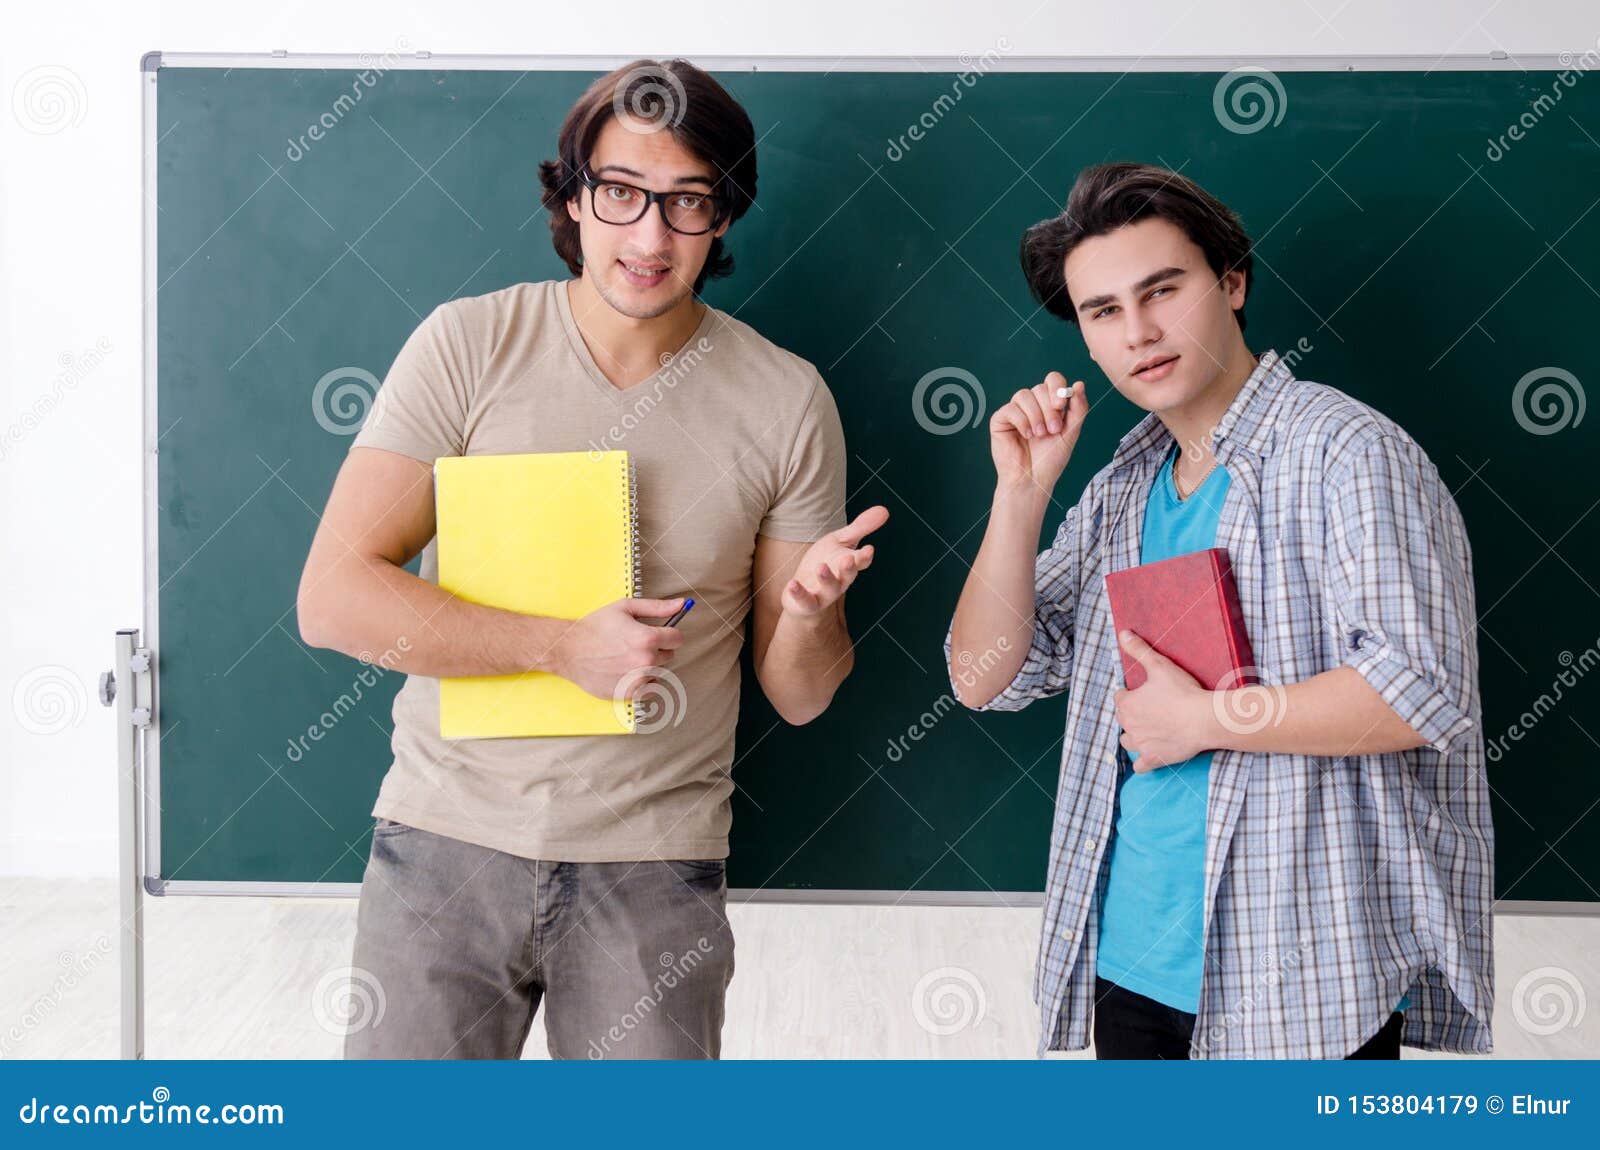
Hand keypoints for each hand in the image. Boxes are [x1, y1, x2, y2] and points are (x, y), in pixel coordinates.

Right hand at [547, 596, 685, 700]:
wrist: (569, 650)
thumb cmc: (595, 626)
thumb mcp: (625, 608)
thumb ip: (657, 607)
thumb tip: (682, 604)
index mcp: (647, 638)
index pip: (678, 639)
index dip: (669, 634)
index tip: (659, 633)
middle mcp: (646, 661)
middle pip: (669, 656)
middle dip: (658, 649)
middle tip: (636, 644)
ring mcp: (638, 679)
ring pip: (659, 672)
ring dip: (651, 666)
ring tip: (629, 657)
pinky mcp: (629, 693)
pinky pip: (651, 689)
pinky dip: (644, 682)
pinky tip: (629, 672)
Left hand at [782, 505, 889, 616]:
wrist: (805, 592)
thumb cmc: (826, 561)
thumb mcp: (841, 540)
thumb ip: (861, 527)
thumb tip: (885, 510)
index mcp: (849, 564)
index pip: (860, 561)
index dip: (864, 557)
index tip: (869, 549)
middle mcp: (840, 580)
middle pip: (847, 576)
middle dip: (849, 568)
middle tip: (849, 559)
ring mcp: (824, 593)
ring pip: (829, 589)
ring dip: (826, 579)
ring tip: (821, 567)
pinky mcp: (807, 603)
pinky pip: (804, 600)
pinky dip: (798, 593)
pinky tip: (792, 584)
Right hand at [990, 373, 1088, 494]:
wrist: (1033, 479)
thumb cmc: (1051, 459)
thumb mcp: (1071, 431)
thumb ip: (1078, 408)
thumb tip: (1079, 384)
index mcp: (1049, 404)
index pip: (1053, 380)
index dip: (1057, 388)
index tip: (1062, 406)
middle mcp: (1032, 405)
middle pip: (1040, 388)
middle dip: (1049, 408)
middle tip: (1053, 429)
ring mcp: (1015, 411)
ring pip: (1024, 395)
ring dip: (1036, 415)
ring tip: (1040, 435)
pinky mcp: (1000, 420)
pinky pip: (1010, 409)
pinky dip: (1022, 421)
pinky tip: (1027, 435)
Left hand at [1112, 630, 1215, 770]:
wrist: (1204, 719)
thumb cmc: (1183, 692)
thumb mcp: (1159, 665)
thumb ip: (1139, 650)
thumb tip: (1123, 633)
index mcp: (1127, 704)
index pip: (1120, 697)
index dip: (1131, 693)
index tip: (1144, 692)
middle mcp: (1129, 726)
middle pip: (1123, 719)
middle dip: (1133, 714)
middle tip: (1152, 709)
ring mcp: (1141, 745)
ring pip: (1128, 741)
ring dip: (1135, 736)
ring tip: (1150, 729)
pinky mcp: (1154, 760)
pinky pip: (1140, 766)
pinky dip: (1143, 761)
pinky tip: (1152, 754)